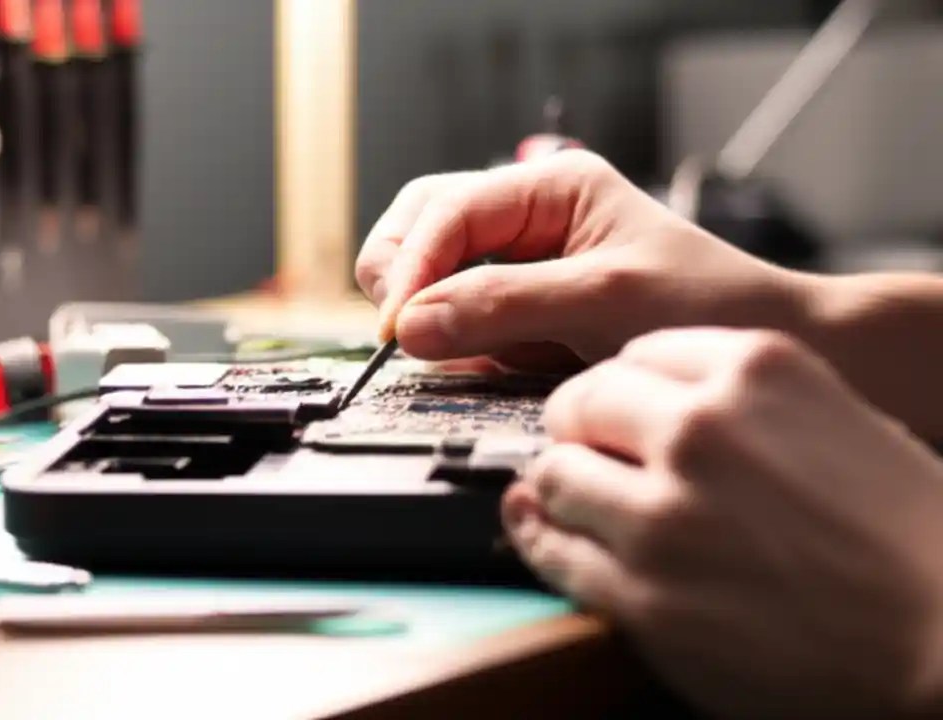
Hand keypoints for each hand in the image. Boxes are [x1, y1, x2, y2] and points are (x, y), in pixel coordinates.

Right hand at [355, 151, 807, 371]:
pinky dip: (455, 342)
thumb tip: (412, 324)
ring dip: (427, 310)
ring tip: (449, 350)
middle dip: (404, 275)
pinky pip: (462, 320)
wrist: (770, 348)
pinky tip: (477, 363)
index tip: (398, 325)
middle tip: (404, 331)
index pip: (448, 211)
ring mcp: (524, 264)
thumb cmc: (709, 306)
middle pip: (423, 225)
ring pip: (433, 271)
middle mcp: (531, 218)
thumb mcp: (601, 301)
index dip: (413, 266)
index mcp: (553, 188)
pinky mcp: (525, 312)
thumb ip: (501, 307)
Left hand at [503, 327, 942, 718]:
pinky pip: (550, 548)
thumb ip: (742, 400)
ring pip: (553, 475)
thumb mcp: (837, 419)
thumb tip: (654, 402)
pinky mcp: (640, 595)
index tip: (617, 410)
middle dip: (577, 426)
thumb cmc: (906, 539)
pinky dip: (541, 537)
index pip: (634, 354)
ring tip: (580, 500)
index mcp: (755, 371)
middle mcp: (701, 431)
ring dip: (562, 486)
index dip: (620, 387)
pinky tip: (551, 531)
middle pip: (580, 403)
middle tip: (583, 448)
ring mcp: (663, 516)